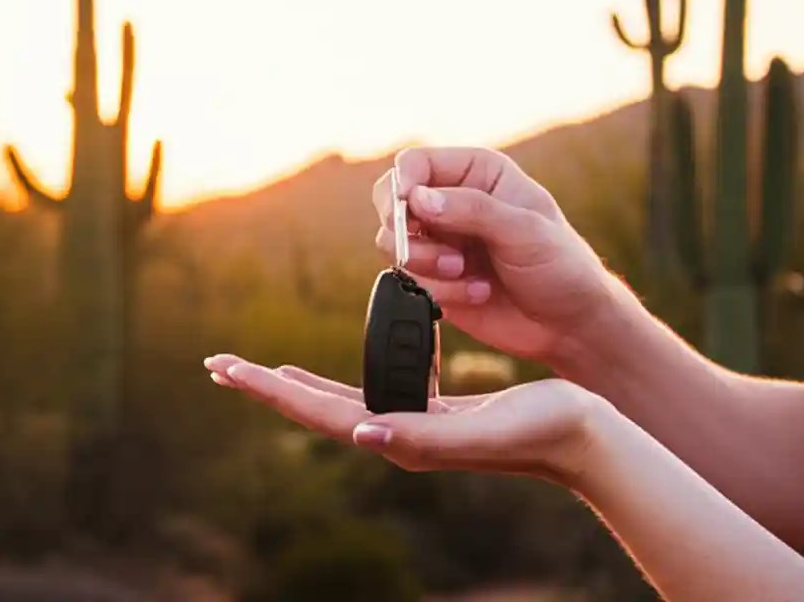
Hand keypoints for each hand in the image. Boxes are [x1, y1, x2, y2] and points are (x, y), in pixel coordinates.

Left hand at [204, 354, 607, 483]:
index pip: (316, 414)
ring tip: (258, 371)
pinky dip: (334, 386)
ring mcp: (409, 427)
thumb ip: (420, 436)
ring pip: (333, 404)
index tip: (226, 368)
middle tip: (218, 365)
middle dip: (265, 386)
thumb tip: (360, 434)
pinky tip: (325, 381)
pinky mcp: (429, 415)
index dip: (269, 390)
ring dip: (292, 387)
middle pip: (312, 409)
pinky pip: (367, 395)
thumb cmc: (541, 431)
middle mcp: (395, 435)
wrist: (585, 438)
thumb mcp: (481, 429)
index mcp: (398, 438)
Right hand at [373, 146, 631, 363]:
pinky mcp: (434, 278)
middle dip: (405, 229)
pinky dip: (439, 290)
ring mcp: (441, 241)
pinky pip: (408, 279)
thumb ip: (472, 209)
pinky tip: (477, 292)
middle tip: (438, 251)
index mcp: (476, 173)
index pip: (416, 163)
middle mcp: (452, 202)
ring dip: (427, 263)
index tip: (409, 209)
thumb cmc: (561, 267)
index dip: (404, 184)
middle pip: (391, 200)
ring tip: (466, 272)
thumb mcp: (524, 230)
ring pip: (394, 242)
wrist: (569, 324)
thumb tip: (418, 198)